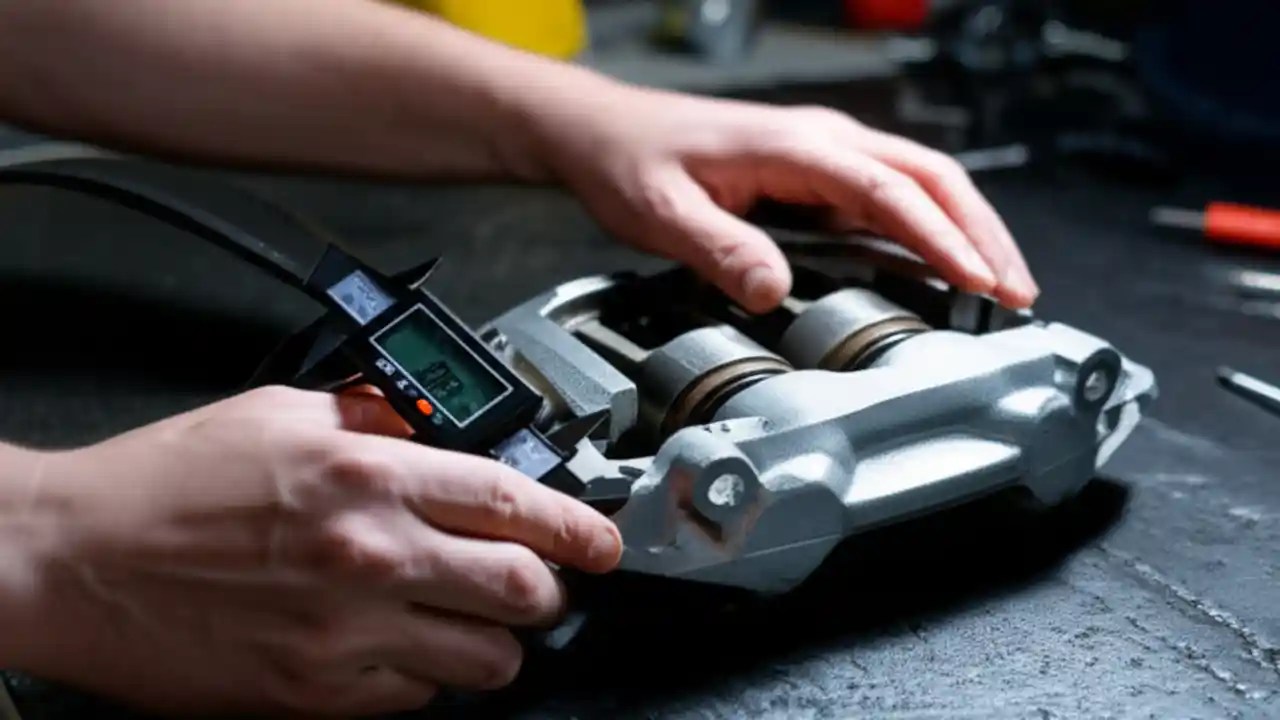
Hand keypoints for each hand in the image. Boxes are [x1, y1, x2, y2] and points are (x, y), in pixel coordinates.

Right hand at [5, 386, 620, 717]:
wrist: (71, 560)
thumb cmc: (163, 483)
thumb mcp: (279, 412)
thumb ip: (372, 417)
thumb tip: (434, 426)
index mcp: (367, 475)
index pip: (514, 501)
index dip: (579, 524)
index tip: (603, 538)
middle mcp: (370, 556)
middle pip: (523, 588)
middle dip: (552, 587)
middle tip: (545, 580)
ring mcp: (346, 634)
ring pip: (487, 660)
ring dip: (500, 641)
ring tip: (479, 620)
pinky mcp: (316, 693)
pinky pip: (417, 699)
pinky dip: (431, 677)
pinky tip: (406, 647)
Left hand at [532, 83, 1037, 312]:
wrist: (607, 134)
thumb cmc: (632, 163)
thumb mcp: (661, 211)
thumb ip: (717, 247)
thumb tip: (771, 290)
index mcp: (797, 147)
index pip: (890, 191)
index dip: (941, 239)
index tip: (979, 283)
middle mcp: (823, 142)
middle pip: (931, 178)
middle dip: (982, 234)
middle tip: (1018, 295)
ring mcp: (824, 156)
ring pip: (921, 183)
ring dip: (967, 230)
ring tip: (1002, 286)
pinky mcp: (817, 175)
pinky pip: (891, 197)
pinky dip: (931, 230)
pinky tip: (944, 267)